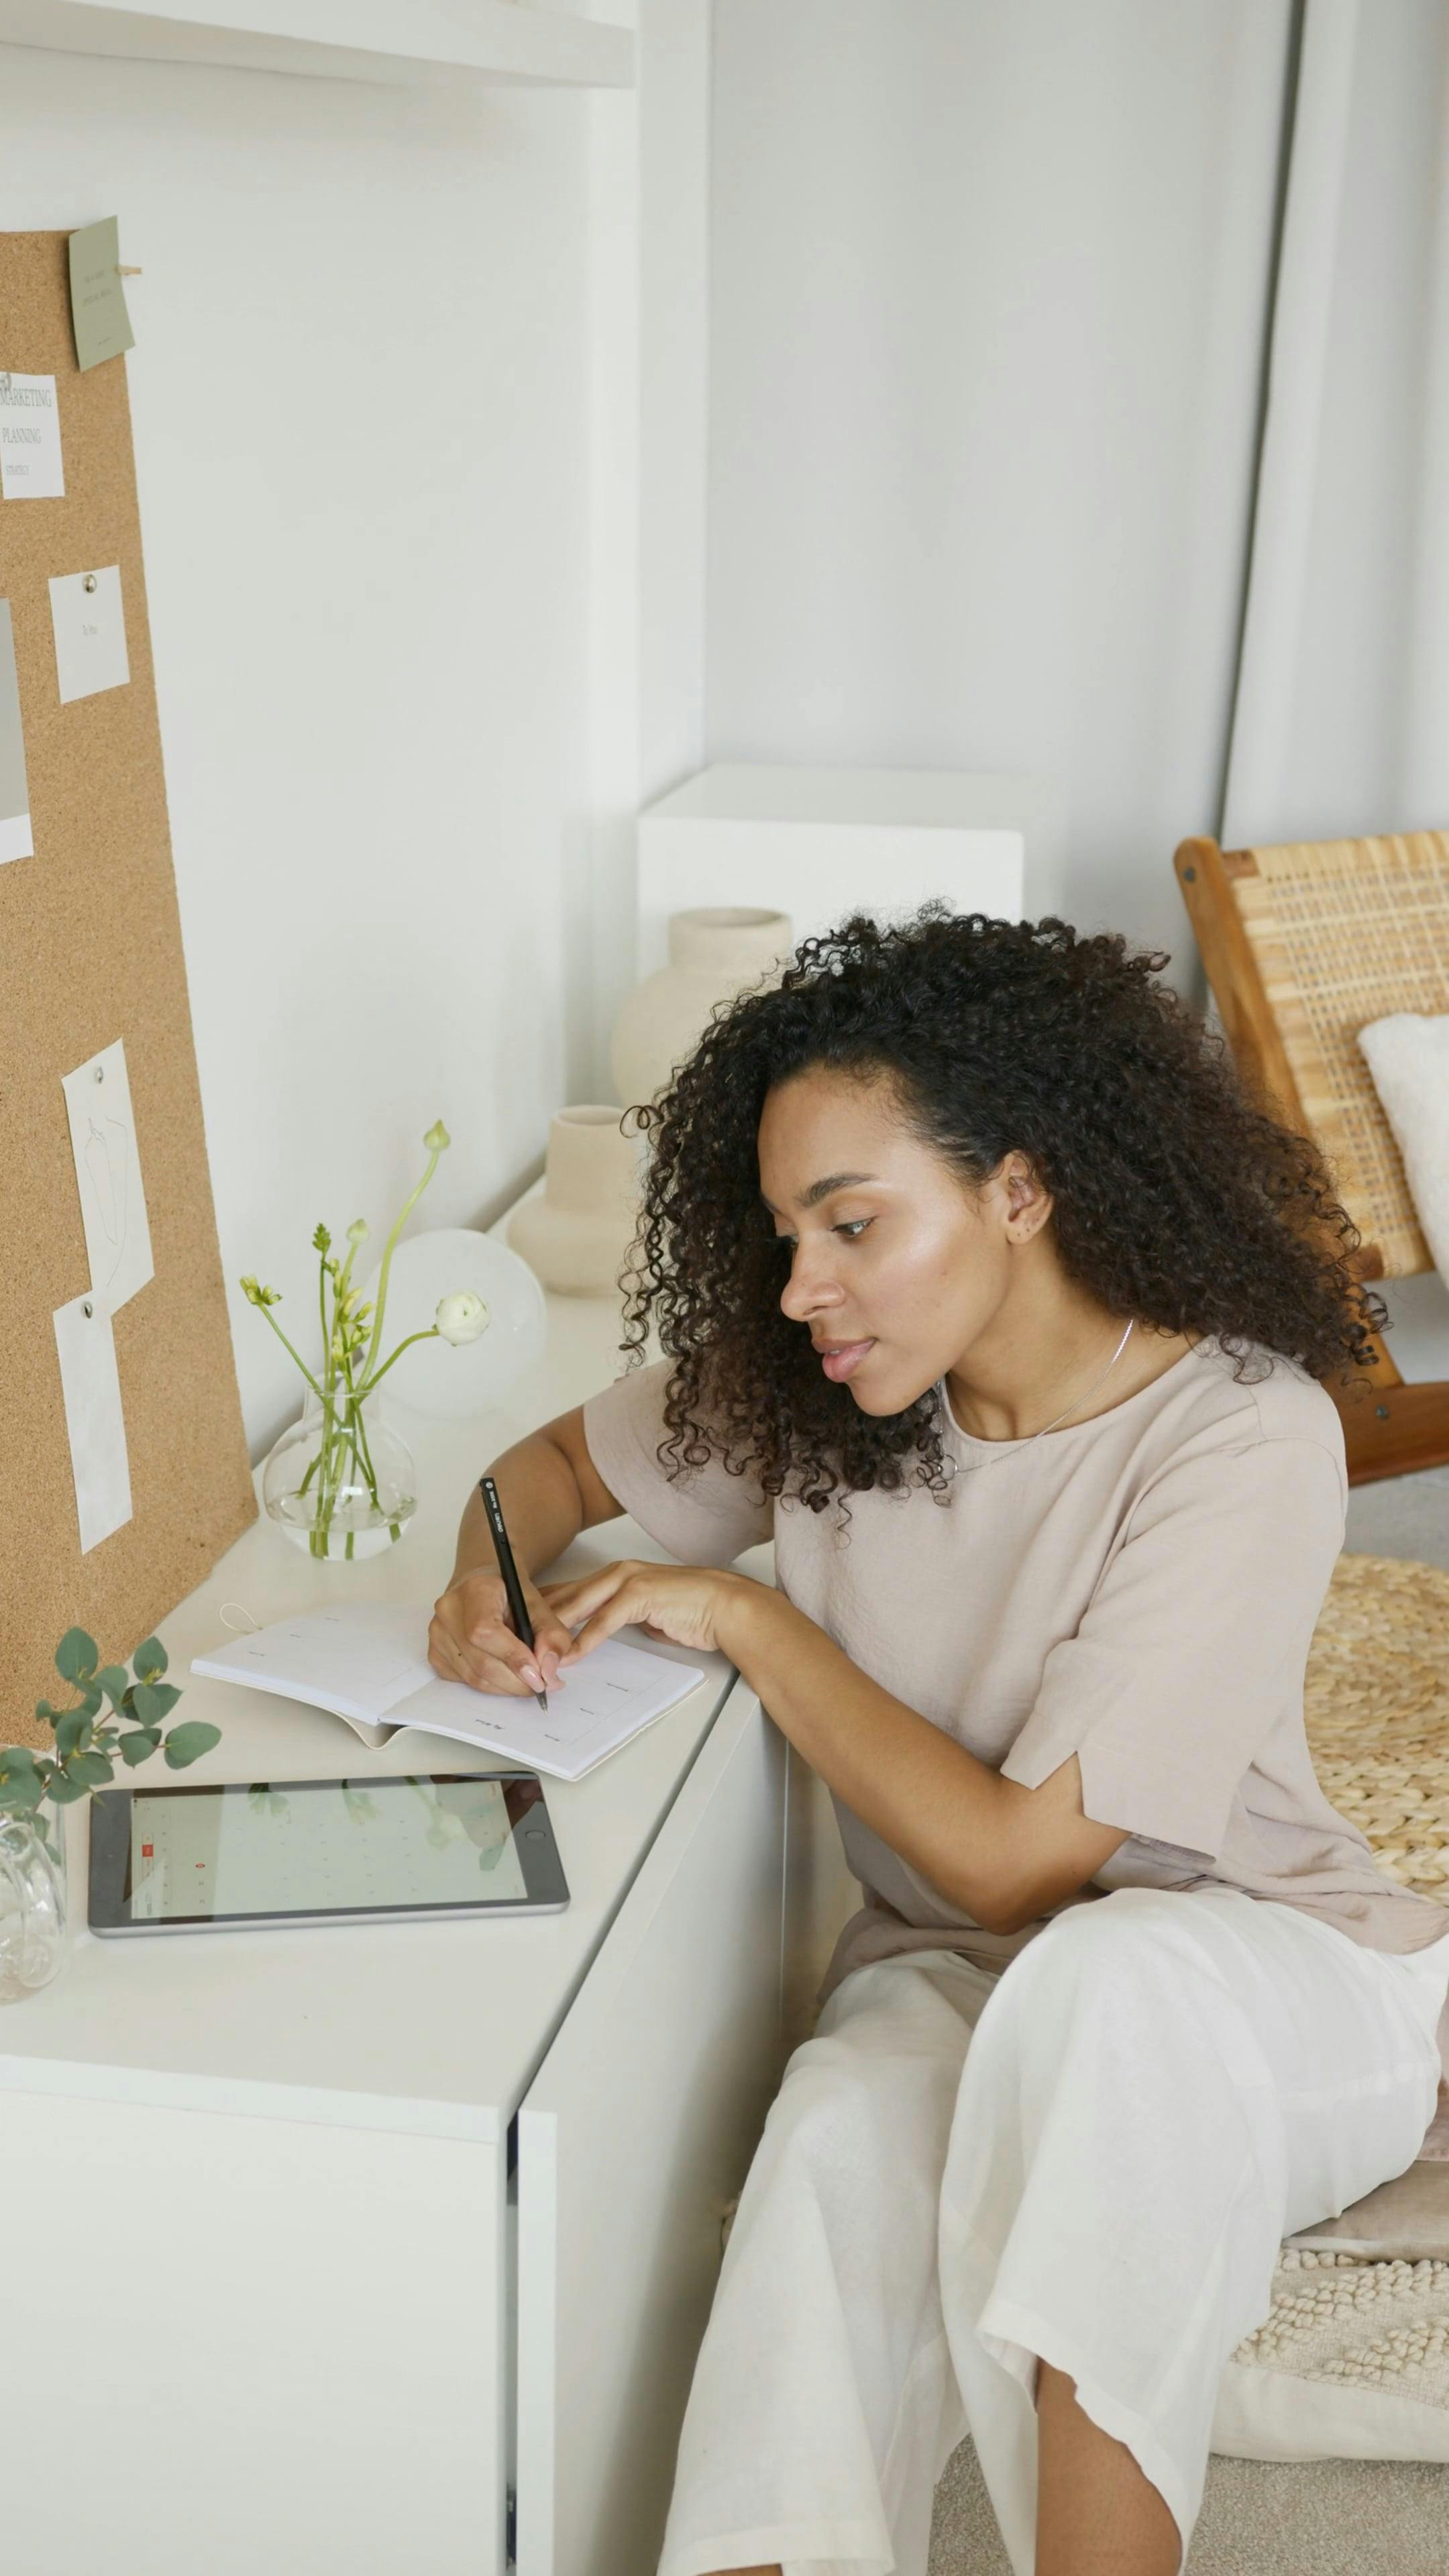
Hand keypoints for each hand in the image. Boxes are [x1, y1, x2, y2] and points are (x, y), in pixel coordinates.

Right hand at [429, 1567, 573, 1695]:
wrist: (482, 1582)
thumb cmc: (509, 1592)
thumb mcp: (538, 1604)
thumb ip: (550, 1634)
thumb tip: (549, 1670)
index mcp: (475, 1590)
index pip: (485, 1631)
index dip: (512, 1656)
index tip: (538, 1674)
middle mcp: (448, 1610)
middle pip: (481, 1661)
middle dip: (516, 1681)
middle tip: (543, 1686)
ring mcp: (437, 1633)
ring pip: (473, 1677)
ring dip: (506, 1688)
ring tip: (529, 1683)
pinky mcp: (435, 1653)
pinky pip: (464, 1681)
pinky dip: (490, 1686)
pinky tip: (507, 1676)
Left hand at [537, 1559, 747, 1665]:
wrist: (724, 1606)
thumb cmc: (689, 1611)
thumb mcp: (643, 1614)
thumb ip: (616, 1618)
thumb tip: (590, 1635)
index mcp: (614, 1576)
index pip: (566, 1592)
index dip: (538, 1611)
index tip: (517, 1629)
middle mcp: (616, 1573)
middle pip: (564, 1596)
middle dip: (536, 1621)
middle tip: (512, 1643)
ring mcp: (628, 1581)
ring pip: (578, 1606)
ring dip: (554, 1633)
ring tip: (534, 1655)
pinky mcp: (641, 1595)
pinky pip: (605, 1621)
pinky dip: (585, 1640)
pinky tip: (570, 1655)